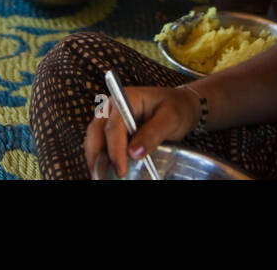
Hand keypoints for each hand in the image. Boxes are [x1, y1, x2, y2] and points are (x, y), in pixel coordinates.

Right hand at [83, 86, 199, 178]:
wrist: (181, 105)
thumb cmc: (177, 108)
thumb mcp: (170, 119)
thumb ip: (152, 134)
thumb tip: (134, 153)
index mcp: (126, 98)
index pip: (114, 126)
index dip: (115, 150)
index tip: (120, 169)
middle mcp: (113, 107)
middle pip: (96, 130)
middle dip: (95, 155)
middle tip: (100, 177)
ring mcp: (111, 117)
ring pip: (94, 137)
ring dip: (94, 157)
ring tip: (99, 177)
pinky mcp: (114, 129)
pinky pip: (101, 142)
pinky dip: (101, 156)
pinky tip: (105, 170)